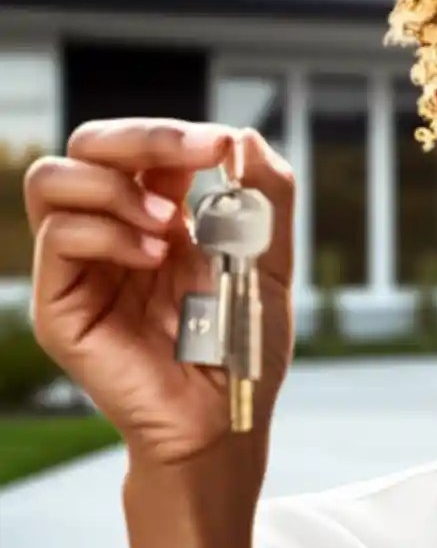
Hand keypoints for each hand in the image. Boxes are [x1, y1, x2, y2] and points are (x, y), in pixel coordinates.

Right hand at [24, 119, 295, 465]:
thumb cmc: (243, 344)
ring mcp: (82, 265)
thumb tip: (245, 136)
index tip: (219, 145)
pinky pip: (58, 237)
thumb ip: (267, 197)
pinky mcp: (61, 303)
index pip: (140, 147)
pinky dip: (108, 232)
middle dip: (142, 137)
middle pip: (88, 147)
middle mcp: (113, 231)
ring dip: (117, 187)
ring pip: (53, 179)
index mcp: (160, 214)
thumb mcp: (270, 260)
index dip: (174, 134)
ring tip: (168, 225)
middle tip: (193, 154)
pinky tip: (152, 258)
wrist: (225, 414)